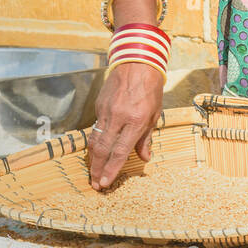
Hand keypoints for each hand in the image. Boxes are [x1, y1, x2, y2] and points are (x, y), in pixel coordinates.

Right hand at [87, 62, 164, 189]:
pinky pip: (95, 128)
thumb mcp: (155, 114)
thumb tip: (144, 158)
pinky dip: (95, 142)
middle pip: (103, 149)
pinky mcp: (99, 106)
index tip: (105, 183)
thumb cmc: (150, 90)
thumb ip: (146, 138)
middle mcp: (119, 118)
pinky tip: (96, 152)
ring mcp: (106, 112)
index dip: (111, 169)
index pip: (120, 151)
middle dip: (98, 169)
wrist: (136, 64)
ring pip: (95, 140)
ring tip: (93, 173)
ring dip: (93, 159)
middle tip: (95, 184)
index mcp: (136, 121)